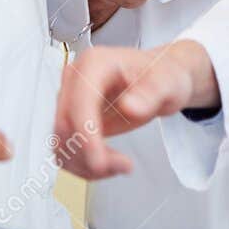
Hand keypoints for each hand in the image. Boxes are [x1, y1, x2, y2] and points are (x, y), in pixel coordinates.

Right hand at [53, 41, 218, 178]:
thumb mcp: (166, 83)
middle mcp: (76, 80)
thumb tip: (129, 107)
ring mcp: (71, 100)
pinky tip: (111, 163)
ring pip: (62, 142)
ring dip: (86, 163)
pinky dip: (84, 164)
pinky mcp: (73, 120)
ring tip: (121, 165)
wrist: (160, 80)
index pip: (80, 102)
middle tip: (123, 165)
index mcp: (94, 63)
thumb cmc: (161, 75)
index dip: (85, 134)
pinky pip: (67, 149)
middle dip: (89, 153)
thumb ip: (150, 94)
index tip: (99, 161)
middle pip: (65, 125)